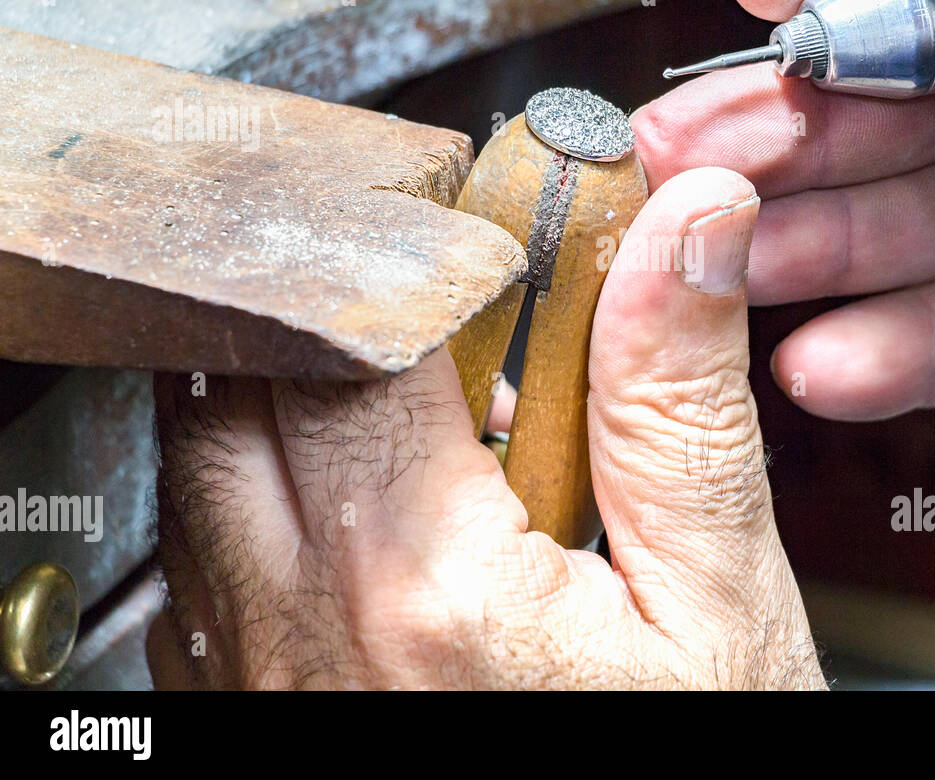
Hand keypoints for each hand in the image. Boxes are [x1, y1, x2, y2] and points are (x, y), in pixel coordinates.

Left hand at [146, 168, 824, 689]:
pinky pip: (202, 543)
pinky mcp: (238, 702)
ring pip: (209, 445)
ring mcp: (250, 673)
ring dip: (304, 387)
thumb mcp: (718, 615)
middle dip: (360, 306)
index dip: (426, 241)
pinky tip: (374, 506)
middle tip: (466, 319)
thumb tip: (685, 230)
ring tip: (430, 413)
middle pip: (260, 366)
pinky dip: (269, 483)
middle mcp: (301, 629)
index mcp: (428, 586)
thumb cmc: (684, 778)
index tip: (487, 223)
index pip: (365, 321)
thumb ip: (680, 410)